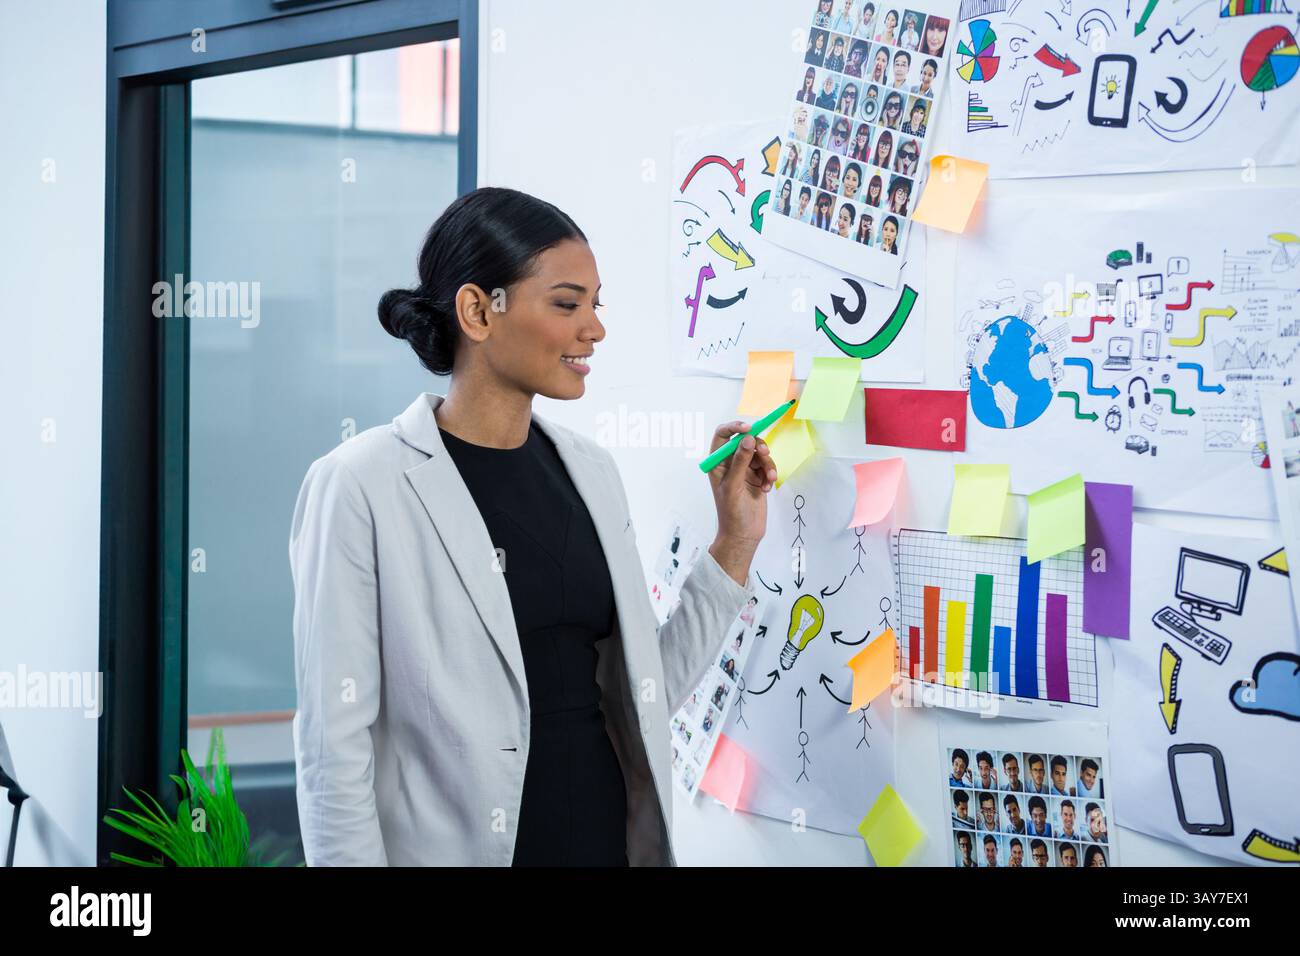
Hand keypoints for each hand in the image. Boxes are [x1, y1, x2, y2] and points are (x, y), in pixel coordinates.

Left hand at [705, 420, 777, 584]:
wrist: (743, 535)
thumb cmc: (731, 513)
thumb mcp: (733, 486)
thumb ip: (740, 461)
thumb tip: (747, 439)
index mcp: (718, 463)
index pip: (723, 435)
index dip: (735, 428)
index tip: (750, 428)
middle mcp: (730, 463)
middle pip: (746, 441)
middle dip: (758, 445)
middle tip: (765, 453)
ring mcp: (744, 470)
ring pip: (760, 453)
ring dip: (767, 464)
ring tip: (768, 479)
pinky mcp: (757, 477)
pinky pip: (767, 466)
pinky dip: (770, 474)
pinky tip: (768, 487)